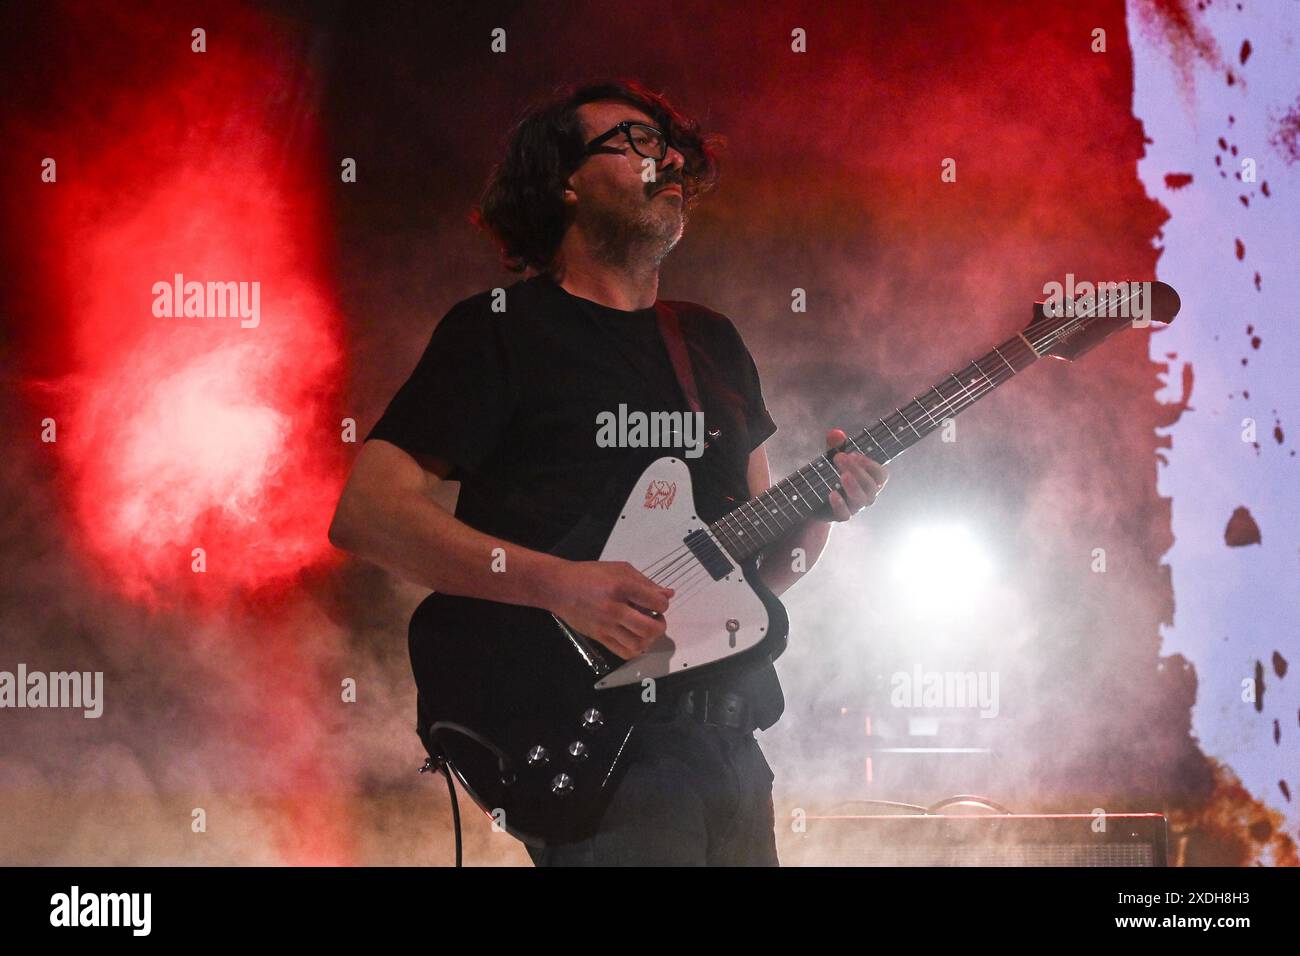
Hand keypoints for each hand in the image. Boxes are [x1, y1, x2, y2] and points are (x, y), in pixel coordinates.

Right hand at [543, 560, 673, 659]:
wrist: (559, 587)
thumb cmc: (590, 574)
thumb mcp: (620, 569)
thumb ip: (645, 582)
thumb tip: (668, 594)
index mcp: (621, 587)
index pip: (655, 602)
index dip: (663, 604)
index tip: (657, 602)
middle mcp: (614, 608)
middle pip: (649, 628)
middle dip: (660, 625)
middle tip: (656, 618)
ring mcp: (606, 626)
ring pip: (638, 644)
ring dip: (649, 639)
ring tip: (645, 629)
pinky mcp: (599, 637)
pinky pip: (624, 652)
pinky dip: (636, 649)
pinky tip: (635, 638)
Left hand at [823, 428, 887, 520]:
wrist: (812, 500)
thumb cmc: (828, 477)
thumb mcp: (831, 460)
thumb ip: (834, 448)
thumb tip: (836, 435)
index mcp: (869, 481)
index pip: (881, 475)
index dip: (871, 465)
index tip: (854, 454)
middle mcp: (866, 495)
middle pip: (871, 486)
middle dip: (858, 470)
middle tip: (840, 457)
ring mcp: (854, 507)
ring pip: (862, 500)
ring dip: (854, 486)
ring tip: (843, 475)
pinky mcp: (839, 516)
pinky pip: (845, 514)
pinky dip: (840, 504)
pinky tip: (832, 493)